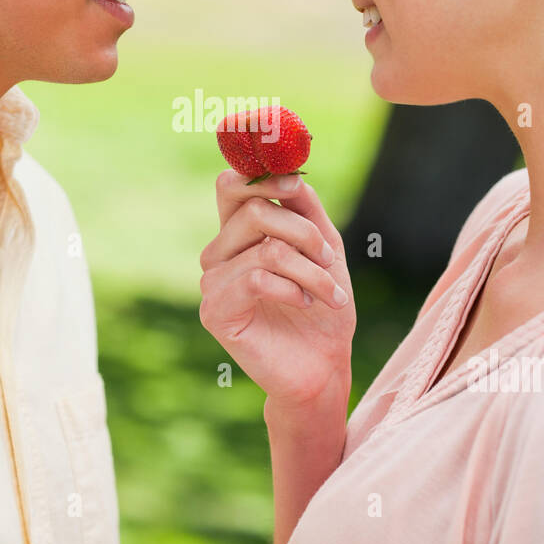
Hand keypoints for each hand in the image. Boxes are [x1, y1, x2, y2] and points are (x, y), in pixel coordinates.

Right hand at [199, 169, 355, 411]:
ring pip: (266, 250)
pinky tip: (305, 305)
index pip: (231, 187)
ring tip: (330, 294)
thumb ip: (307, 211)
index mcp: (238, 233)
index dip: (262, 179)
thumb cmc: (323, 308)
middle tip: (328, 259)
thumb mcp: (324, 250)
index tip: (296, 187)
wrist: (323, 366)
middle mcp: (219, 254)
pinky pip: (256, 279)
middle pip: (254, 212)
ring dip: (311, 271)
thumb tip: (293, 177)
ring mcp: (212, 283)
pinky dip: (293, 290)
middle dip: (305, 233)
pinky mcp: (215, 312)